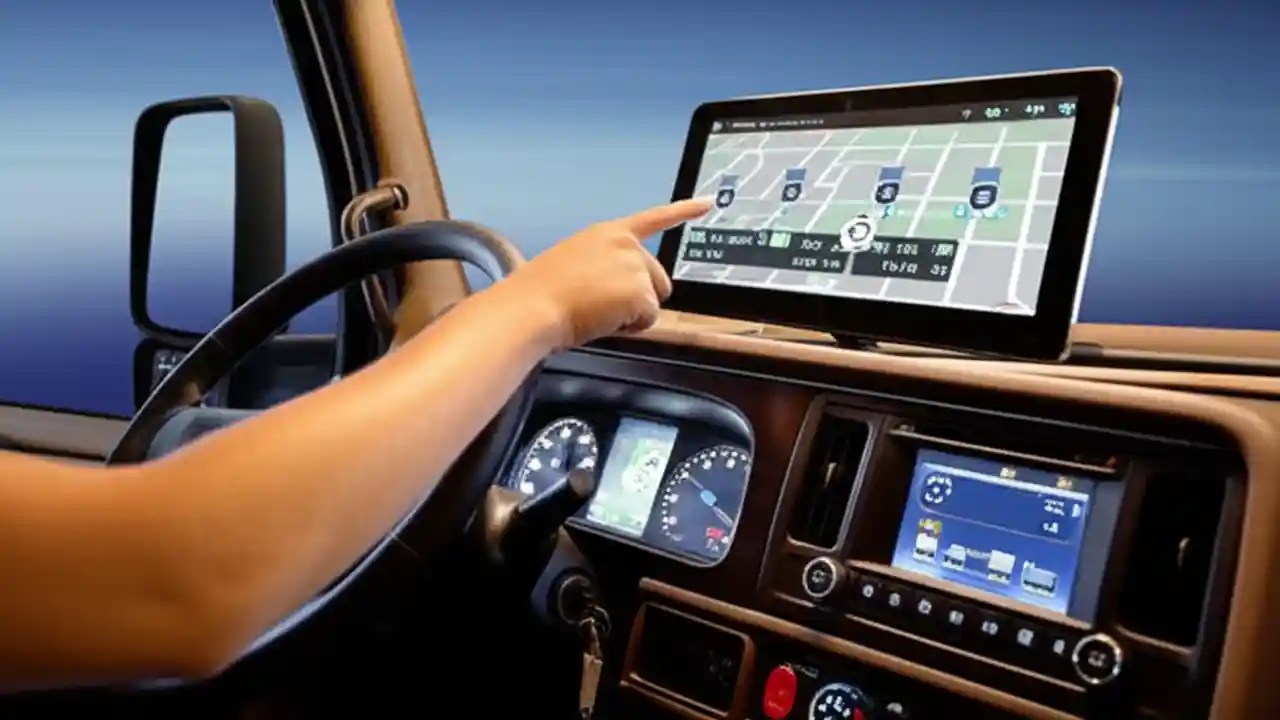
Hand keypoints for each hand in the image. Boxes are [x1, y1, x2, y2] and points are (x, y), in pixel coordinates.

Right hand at [505, 198, 711, 349]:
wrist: (533, 307)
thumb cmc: (540, 294)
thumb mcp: (572, 266)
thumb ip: (602, 269)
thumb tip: (613, 292)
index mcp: (606, 234)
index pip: (653, 218)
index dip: (684, 210)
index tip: (708, 203)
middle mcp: (625, 244)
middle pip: (657, 278)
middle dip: (639, 298)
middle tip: (602, 305)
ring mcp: (635, 266)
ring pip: (652, 302)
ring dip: (631, 314)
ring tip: (596, 311)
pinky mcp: (640, 291)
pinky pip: (647, 321)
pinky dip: (629, 328)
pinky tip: (602, 320)